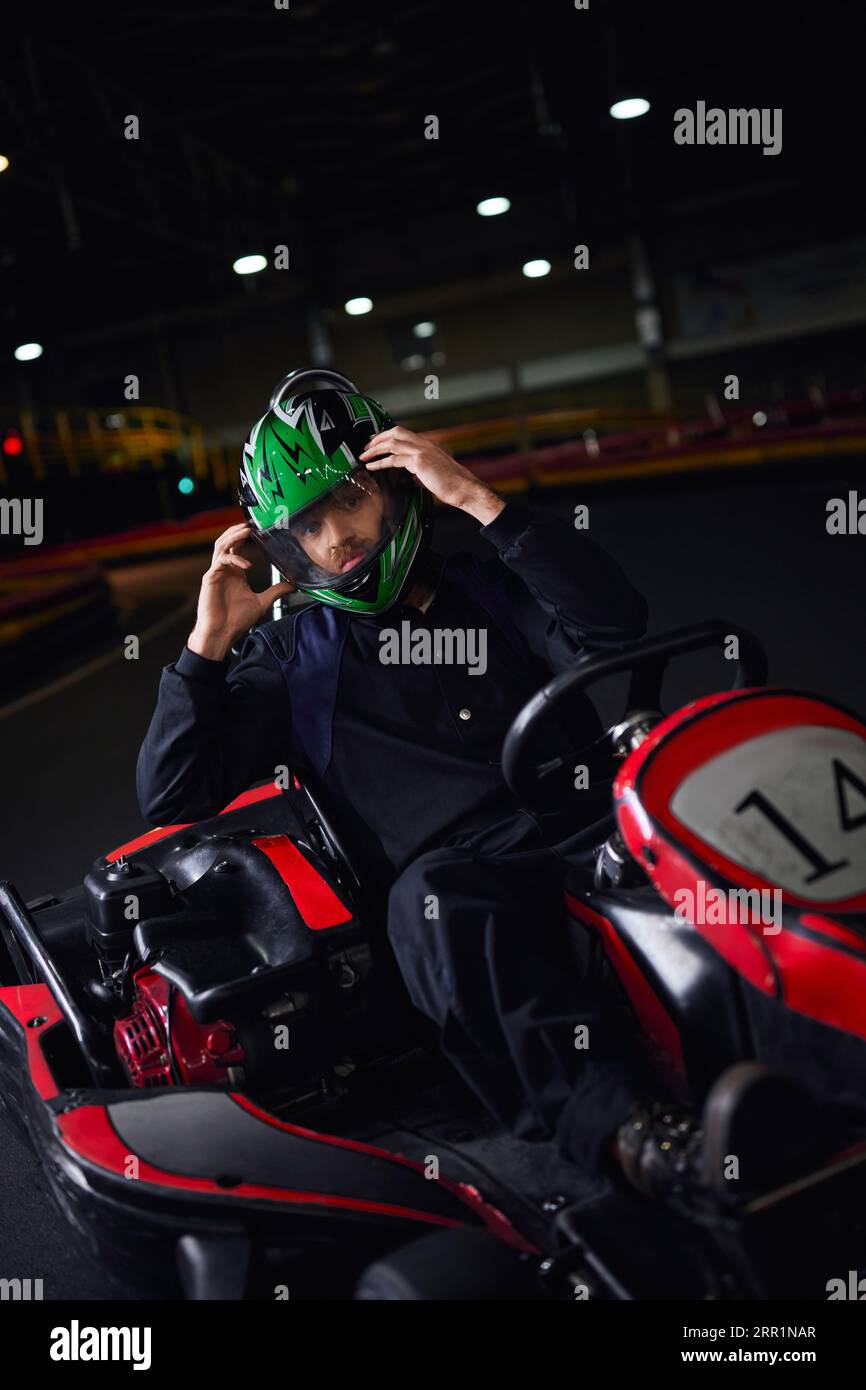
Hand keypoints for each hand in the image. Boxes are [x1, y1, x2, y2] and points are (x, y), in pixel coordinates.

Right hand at [188, 522, 294, 660]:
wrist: (222, 634)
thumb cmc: (237, 620)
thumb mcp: (262, 602)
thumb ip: (276, 591)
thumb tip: (293, 585)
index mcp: (235, 572)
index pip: (236, 547)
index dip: (243, 535)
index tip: (257, 527)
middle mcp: (224, 569)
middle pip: (226, 541)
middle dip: (237, 530)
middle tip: (251, 523)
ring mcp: (216, 573)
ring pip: (220, 546)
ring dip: (233, 537)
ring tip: (246, 531)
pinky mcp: (210, 578)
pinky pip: (221, 561)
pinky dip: (234, 560)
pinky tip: (247, 566)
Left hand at [359, 426, 504, 523]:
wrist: (464, 489)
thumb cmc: (453, 485)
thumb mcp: (434, 475)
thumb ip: (421, 472)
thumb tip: (412, 476)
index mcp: (428, 445)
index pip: (403, 433)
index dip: (387, 436)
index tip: (376, 442)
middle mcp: (425, 444)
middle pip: (395, 432)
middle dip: (378, 438)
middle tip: (366, 447)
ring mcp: (422, 451)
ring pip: (392, 443)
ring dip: (375, 449)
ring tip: (364, 456)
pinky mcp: (420, 461)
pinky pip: (394, 459)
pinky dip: (380, 462)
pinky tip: (372, 466)